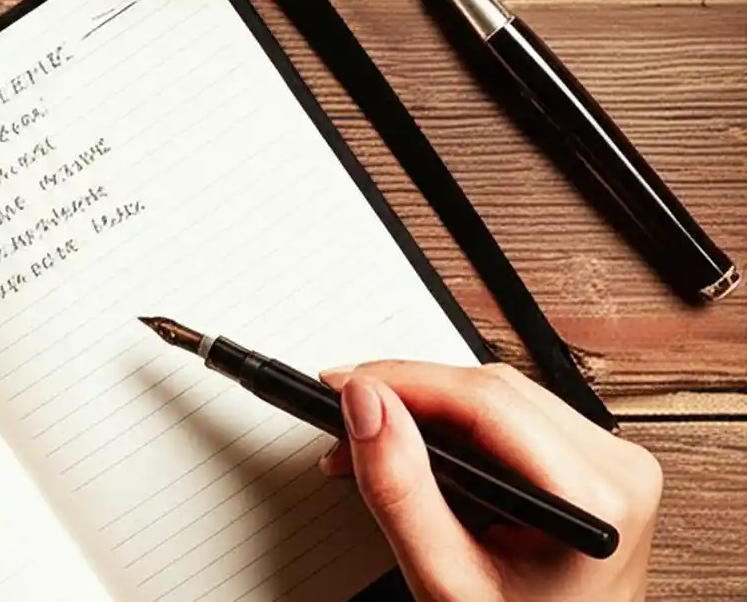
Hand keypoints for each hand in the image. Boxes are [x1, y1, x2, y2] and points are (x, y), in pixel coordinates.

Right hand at [319, 361, 659, 601]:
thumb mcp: (445, 579)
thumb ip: (401, 490)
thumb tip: (366, 406)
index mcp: (594, 497)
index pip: (486, 402)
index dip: (404, 382)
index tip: (343, 387)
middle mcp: (617, 468)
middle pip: (491, 390)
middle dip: (407, 397)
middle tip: (345, 422)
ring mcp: (610, 462)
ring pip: (497, 396)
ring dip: (425, 408)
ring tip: (371, 443)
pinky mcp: (592, 464)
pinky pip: (513, 416)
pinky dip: (454, 426)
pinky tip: (415, 447)